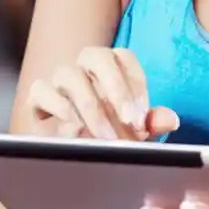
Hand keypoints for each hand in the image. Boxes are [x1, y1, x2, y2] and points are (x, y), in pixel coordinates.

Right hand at [27, 47, 178, 140]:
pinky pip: (41, 90)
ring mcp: (59, 78)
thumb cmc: (109, 133)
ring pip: (68, 74)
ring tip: (104, 135)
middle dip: (116, 88)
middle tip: (129, 121)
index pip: (124, 57)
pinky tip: (75, 128)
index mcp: (111, 65)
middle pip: (97, 55)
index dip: (136, 83)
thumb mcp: (134, 130)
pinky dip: (59, 108)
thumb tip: (171, 119)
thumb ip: (153, 122)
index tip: (142, 116)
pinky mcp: (37, 96)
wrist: (73, 153)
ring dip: (89, 105)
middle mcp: (84, 65)